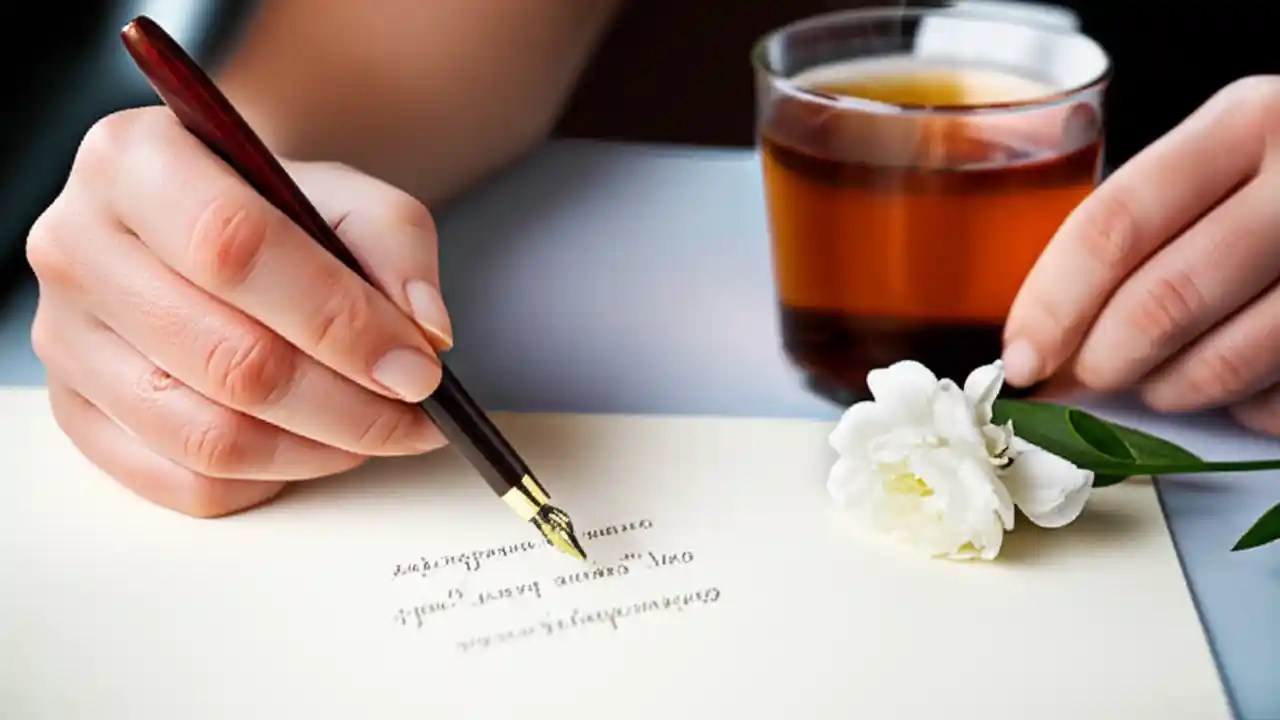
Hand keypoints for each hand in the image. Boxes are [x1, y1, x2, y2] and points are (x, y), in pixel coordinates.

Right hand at [26, 108, 452, 516]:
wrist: (211, 230)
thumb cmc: (280, 211)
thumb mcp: (351, 196)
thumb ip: (398, 249)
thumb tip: (424, 335)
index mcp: (135, 160)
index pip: (235, 248)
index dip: (340, 321)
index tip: (419, 368)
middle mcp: (76, 246)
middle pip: (228, 359)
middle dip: (349, 405)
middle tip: (418, 414)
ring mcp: (65, 339)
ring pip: (209, 436)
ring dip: (318, 450)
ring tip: (378, 431)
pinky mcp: (74, 413)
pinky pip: (184, 484)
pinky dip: (269, 481)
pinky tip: (313, 447)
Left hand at [1002, 76, 1279, 434]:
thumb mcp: (1223, 158)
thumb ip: (1143, 226)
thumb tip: (1044, 334)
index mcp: (1246, 124)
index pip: (1116, 225)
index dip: (1053, 304)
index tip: (1021, 356)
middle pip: (1162, 302)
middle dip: (1101, 361)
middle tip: (1082, 378)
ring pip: (1223, 364)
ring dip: (1166, 392)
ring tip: (1156, 380)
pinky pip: (1276, 401)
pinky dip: (1238, 407)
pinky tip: (1236, 379)